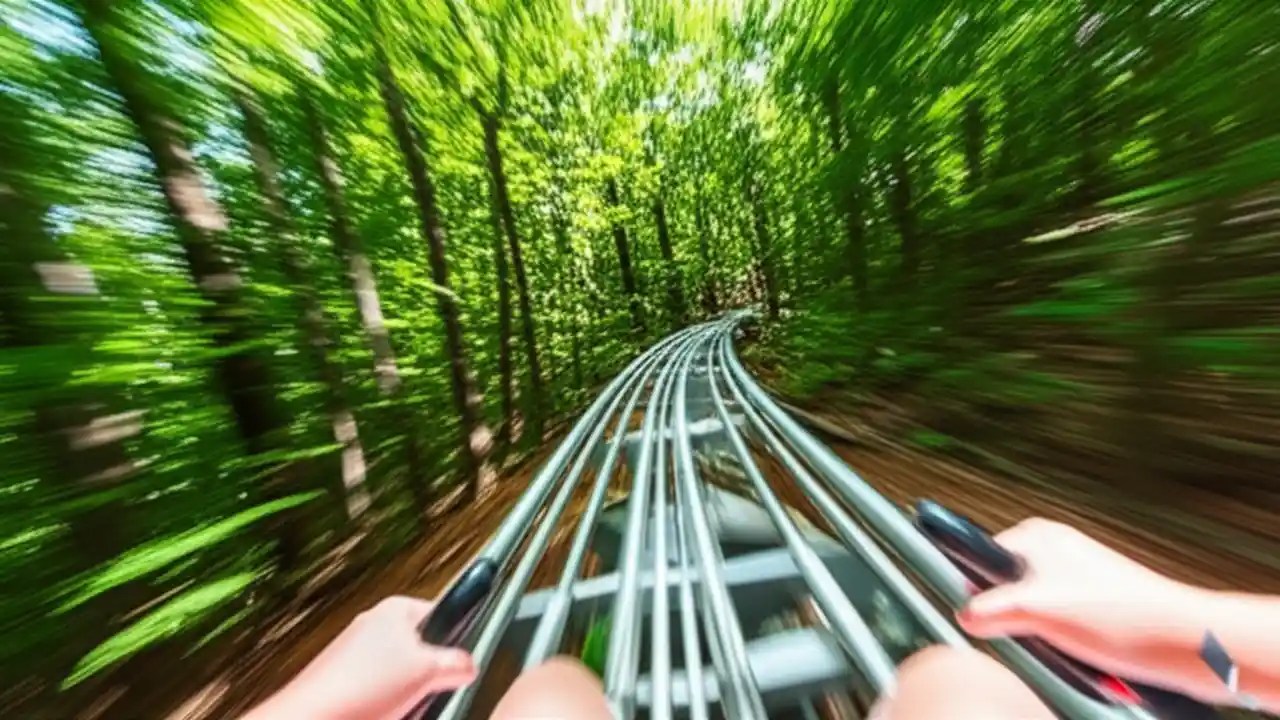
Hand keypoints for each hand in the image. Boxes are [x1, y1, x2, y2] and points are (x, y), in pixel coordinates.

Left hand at [244, 596, 476, 719]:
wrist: (311, 718)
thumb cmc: (358, 687)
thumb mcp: (427, 672)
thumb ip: (457, 664)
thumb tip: (468, 665)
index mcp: (396, 610)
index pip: (442, 615)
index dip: (455, 643)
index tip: (461, 665)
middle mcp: (376, 627)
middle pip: (424, 651)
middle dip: (430, 677)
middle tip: (428, 693)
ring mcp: (359, 655)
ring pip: (404, 678)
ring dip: (409, 696)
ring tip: (401, 708)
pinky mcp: (348, 682)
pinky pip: (383, 694)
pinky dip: (389, 707)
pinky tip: (386, 714)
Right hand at [955, 518, 1223, 702]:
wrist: (1182, 642)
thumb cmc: (1121, 616)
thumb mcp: (1037, 611)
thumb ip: (990, 609)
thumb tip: (964, 613)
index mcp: (1037, 538)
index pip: (980, 557)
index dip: (974, 589)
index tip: (975, 612)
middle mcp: (1056, 552)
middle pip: (1004, 591)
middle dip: (1012, 620)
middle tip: (1030, 634)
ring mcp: (1076, 579)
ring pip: (1032, 613)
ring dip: (1041, 637)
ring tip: (1062, 646)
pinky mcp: (1093, 605)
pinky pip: (1058, 627)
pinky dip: (1062, 644)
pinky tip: (1078, 653)